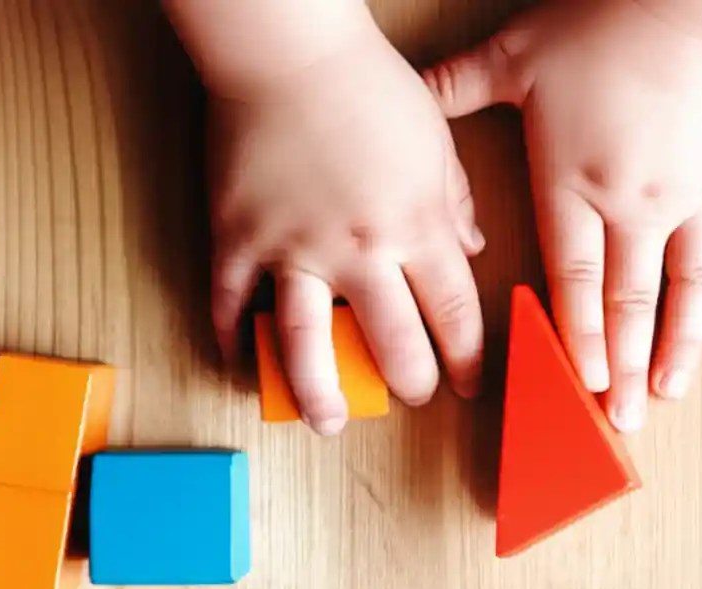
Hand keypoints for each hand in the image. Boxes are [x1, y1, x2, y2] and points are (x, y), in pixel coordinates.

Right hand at [208, 17, 484, 434]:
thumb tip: (472, 247)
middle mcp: (360, 251)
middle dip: (409, 383)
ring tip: (326, 424)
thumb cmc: (370, 86)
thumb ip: (455, 202)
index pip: (453, 316)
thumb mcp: (436, 142)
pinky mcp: (236, 237)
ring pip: (306, 345)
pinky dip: (229, 338)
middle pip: (392, 344)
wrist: (290, 49)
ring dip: (319, 393)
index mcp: (417, 228)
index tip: (469, 381)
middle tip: (409, 396)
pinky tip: (236, 363)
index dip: (467, 358)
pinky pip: (230, 302)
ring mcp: (293, 249)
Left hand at [426, 0, 701, 431]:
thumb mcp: (515, 54)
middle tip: (604, 422)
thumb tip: (411, 92)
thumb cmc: (600, 27)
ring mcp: (669, 207)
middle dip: (608, 369)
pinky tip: (687, 355)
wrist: (685, 5)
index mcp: (566, 182)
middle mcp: (619, 207)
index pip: (565, 277)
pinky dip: (696, 320)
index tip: (561, 381)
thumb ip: (458, 85)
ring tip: (648, 406)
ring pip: (660, 300)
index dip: (565, 336)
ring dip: (652, 359)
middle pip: (614, 304)